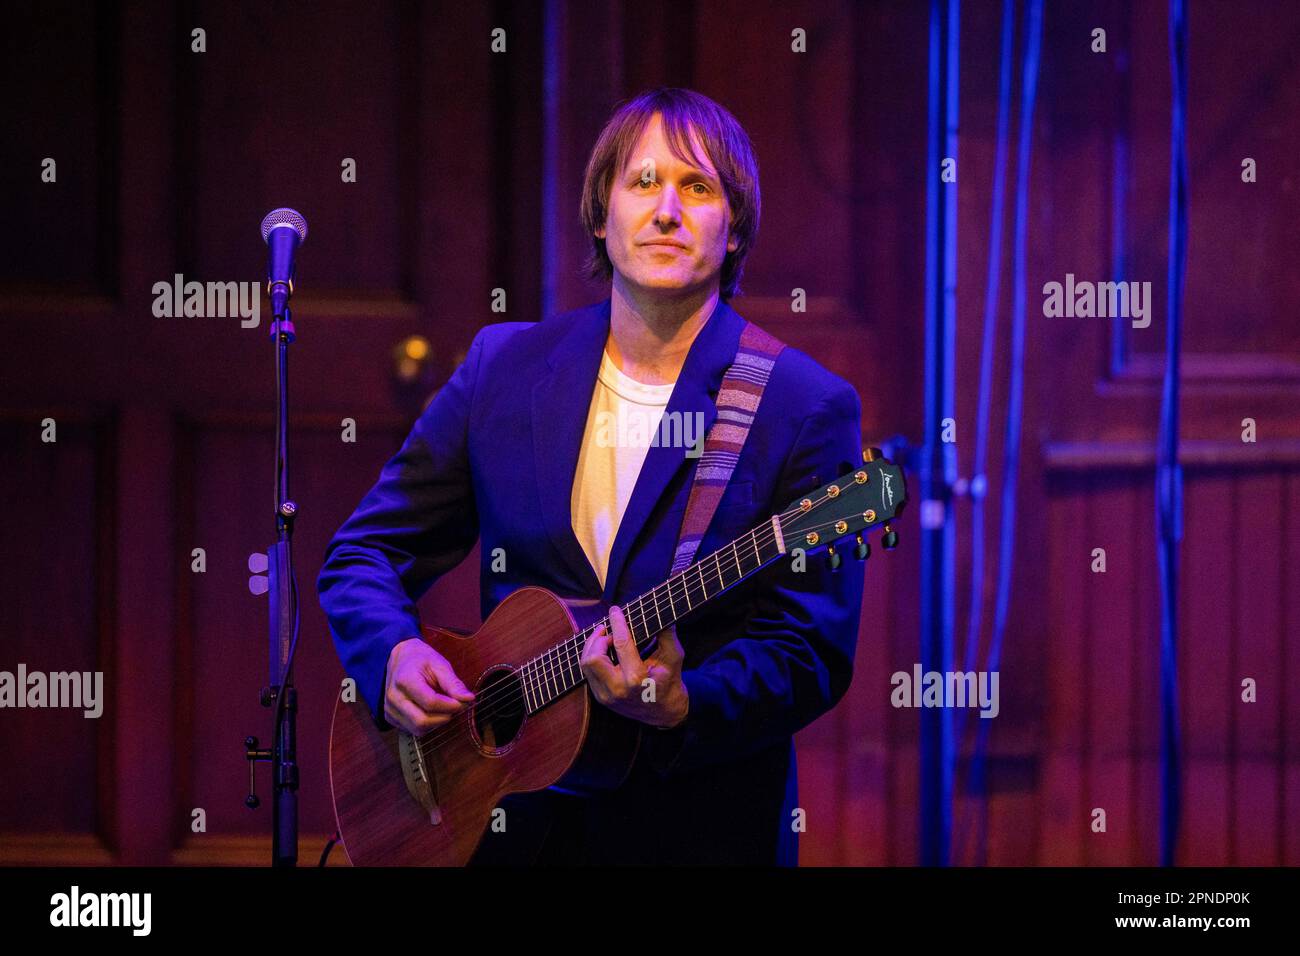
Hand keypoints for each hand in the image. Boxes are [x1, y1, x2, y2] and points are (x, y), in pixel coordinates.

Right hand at [383, 637, 475, 733]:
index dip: (450, 705)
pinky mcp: (391, 717)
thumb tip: (468, 699)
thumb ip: (453, 683)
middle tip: (456, 706)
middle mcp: (394, 697)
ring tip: (445, 707)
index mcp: (405, 680)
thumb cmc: (421, 660)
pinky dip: (428, 724)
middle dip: (445, 716)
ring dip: (437, 722)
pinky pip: (413, 730)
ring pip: (418, 729)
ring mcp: (390, 709)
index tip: (463, 701)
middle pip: (422, 721)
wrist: (400, 659)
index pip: (430, 702)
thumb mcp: (439, 664)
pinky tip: (432, 710)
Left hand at [580, 605, 688, 728]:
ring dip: (593, 647)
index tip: (615, 610)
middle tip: (608, 630)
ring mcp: (606, 696)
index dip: (617, 623)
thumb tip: (660, 612)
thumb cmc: (670, 683)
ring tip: (605, 639)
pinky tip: (604, 651)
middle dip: (598, 639)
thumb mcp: (674, 658)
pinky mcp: (601, 698)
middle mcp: (617, 689)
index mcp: (636, 679)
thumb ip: (667, 635)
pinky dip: (593, 658)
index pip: (621, 644)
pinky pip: (588, 673)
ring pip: (586, 665)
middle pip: (593, 657)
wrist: (664, 714)